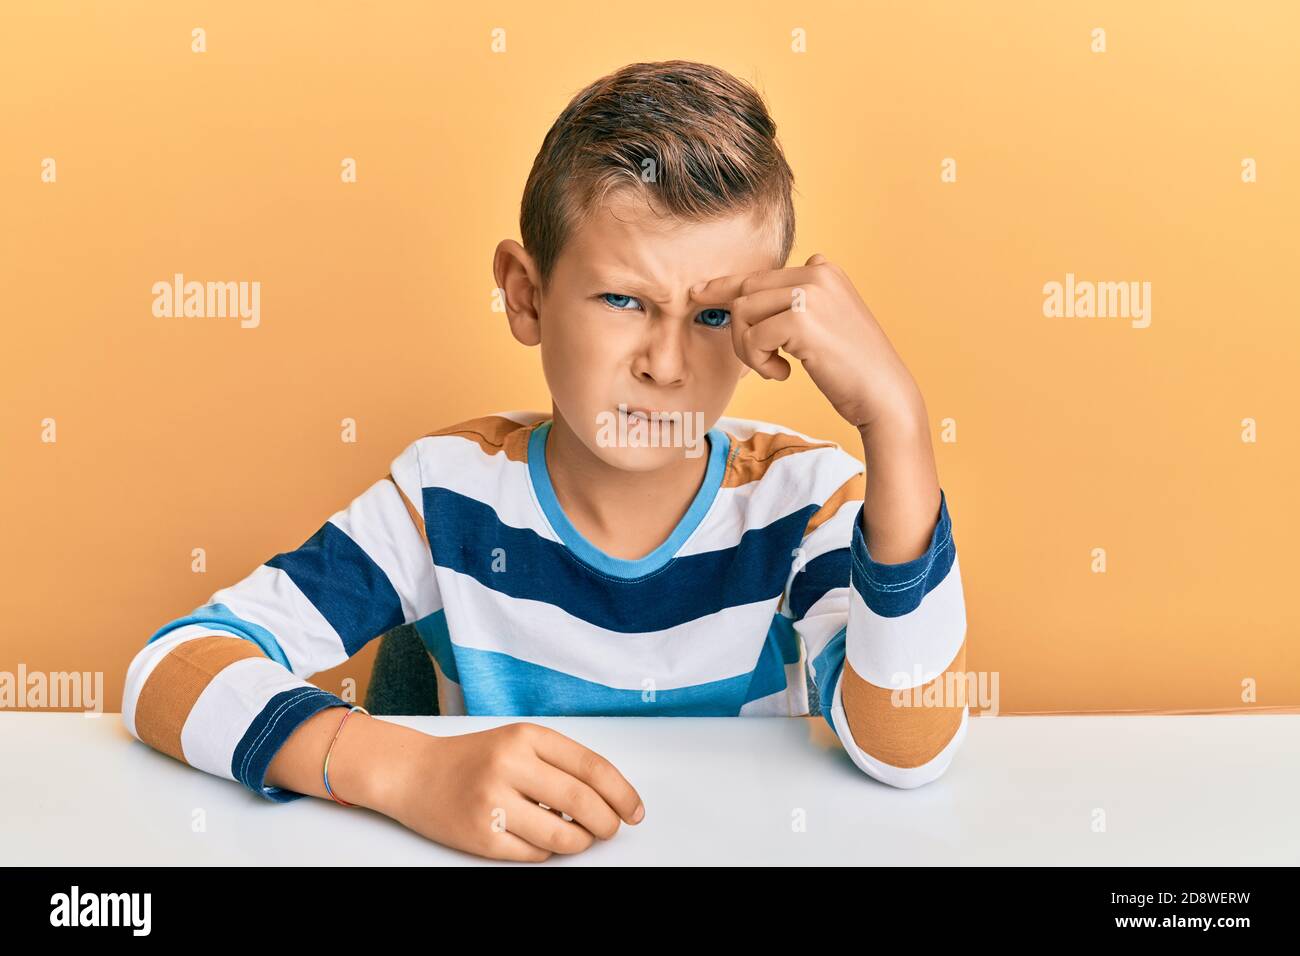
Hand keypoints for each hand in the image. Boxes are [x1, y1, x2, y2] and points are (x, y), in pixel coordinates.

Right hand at [377, 721, 644, 861]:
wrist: (413, 773)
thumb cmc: (473, 758)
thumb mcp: (518, 741)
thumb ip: (561, 763)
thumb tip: (611, 798)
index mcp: (526, 736)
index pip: (592, 767)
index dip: (622, 793)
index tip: (635, 810)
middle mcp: (509, 765)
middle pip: (582, 803)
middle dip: (607, 823)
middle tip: (610, 829)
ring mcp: (492, 802)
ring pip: (562, 835)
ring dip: (580, 842)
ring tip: (578, 837)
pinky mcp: (480, 836)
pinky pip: (534, 853)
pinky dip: (547, 851)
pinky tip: (542, 838)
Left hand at [690, 253, 921, 429]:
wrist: (883, 395)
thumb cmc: (852, 369)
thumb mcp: (827, 323)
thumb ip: (799, 301)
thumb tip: (755, 287)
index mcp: (823, 268)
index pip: (759, 274)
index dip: (725, 287)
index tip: (699, 293)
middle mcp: (818, 271)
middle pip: (745, 290)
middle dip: (740, 329)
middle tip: (761, 362)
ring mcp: (811, 292)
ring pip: (742, 312)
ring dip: (749, 349)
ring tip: (776, 368)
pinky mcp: (802, 318)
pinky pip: (752, 336)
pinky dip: (759, 362)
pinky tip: (784, 374)